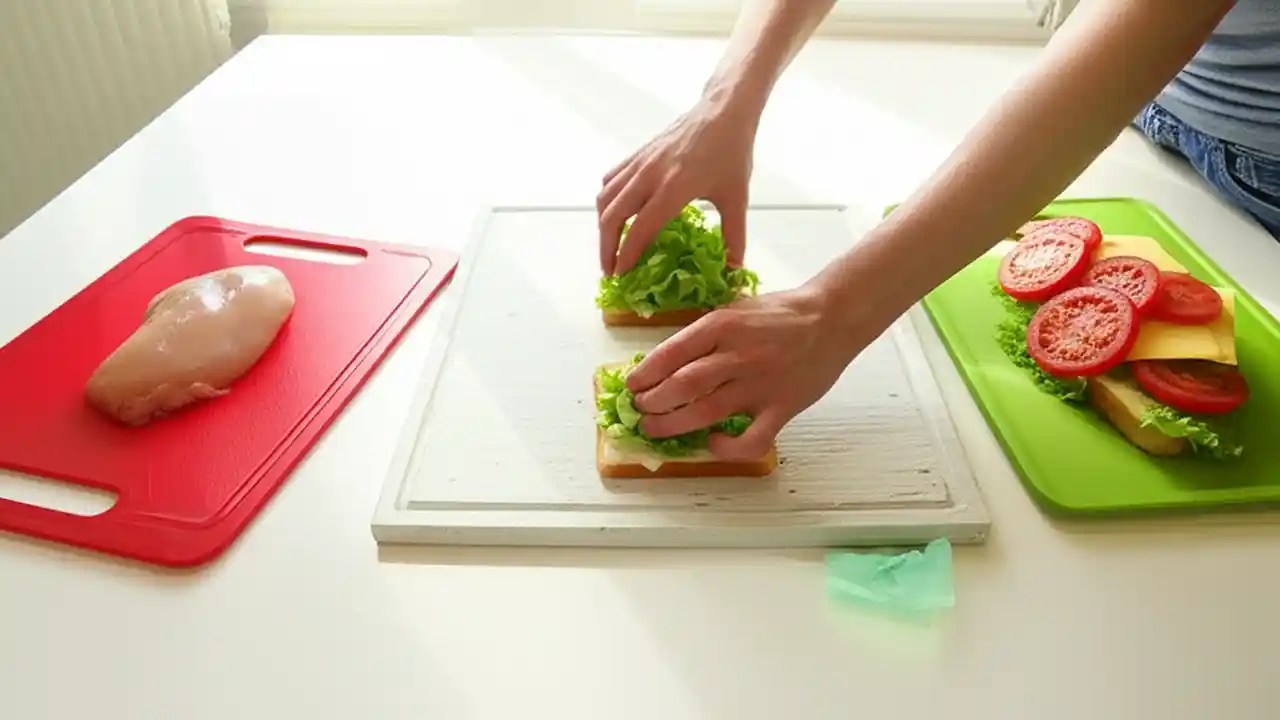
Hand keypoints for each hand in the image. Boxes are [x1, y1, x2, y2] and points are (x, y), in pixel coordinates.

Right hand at [597, 90, 759, 275]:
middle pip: (612, 216)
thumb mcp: (737, 197)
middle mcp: (650, 175)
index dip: (627, 255)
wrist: (723, 111)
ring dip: (602, 226)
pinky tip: (614, 214)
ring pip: (606, 198)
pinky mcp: (638, 154)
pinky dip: (607, 201)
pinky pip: (611, 180)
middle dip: (607, 247)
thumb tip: (734, 268)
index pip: (640, 229)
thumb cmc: (731, 152)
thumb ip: (734, 236)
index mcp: (674, 188)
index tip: (621, 276)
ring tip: (609, 247)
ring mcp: (641, 163)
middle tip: (610, 270)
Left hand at [625, 280, 871, 460]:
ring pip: (706, 411)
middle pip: (682, 385)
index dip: (646, 372)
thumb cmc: (780, 314)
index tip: (632, 385)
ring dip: (673, 424)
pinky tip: (713, 443)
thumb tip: (667, 359)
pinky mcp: (782, 407)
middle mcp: (738, 354)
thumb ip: (706, 333)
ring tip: (656, 429)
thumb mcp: (735, 308)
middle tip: (641, 410)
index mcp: (722, 325)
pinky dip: (727, 448)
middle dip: (653, 402)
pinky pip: (751, 438)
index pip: (672, 352)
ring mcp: (760, 384)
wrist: (831, 318)